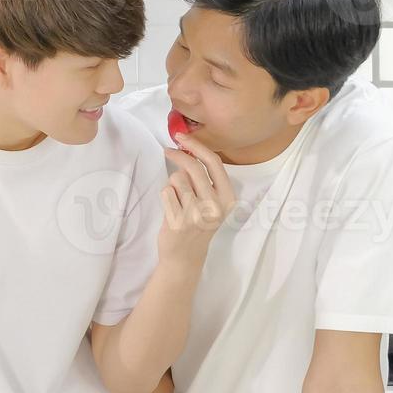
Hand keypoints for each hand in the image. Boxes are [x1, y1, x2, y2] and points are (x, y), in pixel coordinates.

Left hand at [158, 134, 234, 260]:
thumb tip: (187, 149)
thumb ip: (204, 179)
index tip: (182, 136)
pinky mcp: (179, 221)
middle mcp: (215, 206)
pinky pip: (166, 192)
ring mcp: (197, 215)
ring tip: (177, 199)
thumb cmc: (196, 223)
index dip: (196, 146)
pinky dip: (165, 196)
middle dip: (178, 155)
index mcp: (227, 198)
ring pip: (176, 179)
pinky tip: (171, 209)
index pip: (213, 163)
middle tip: (168, 151)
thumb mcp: (210, 202)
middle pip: (193, 167)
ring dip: (172, 184)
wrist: (186, 256)